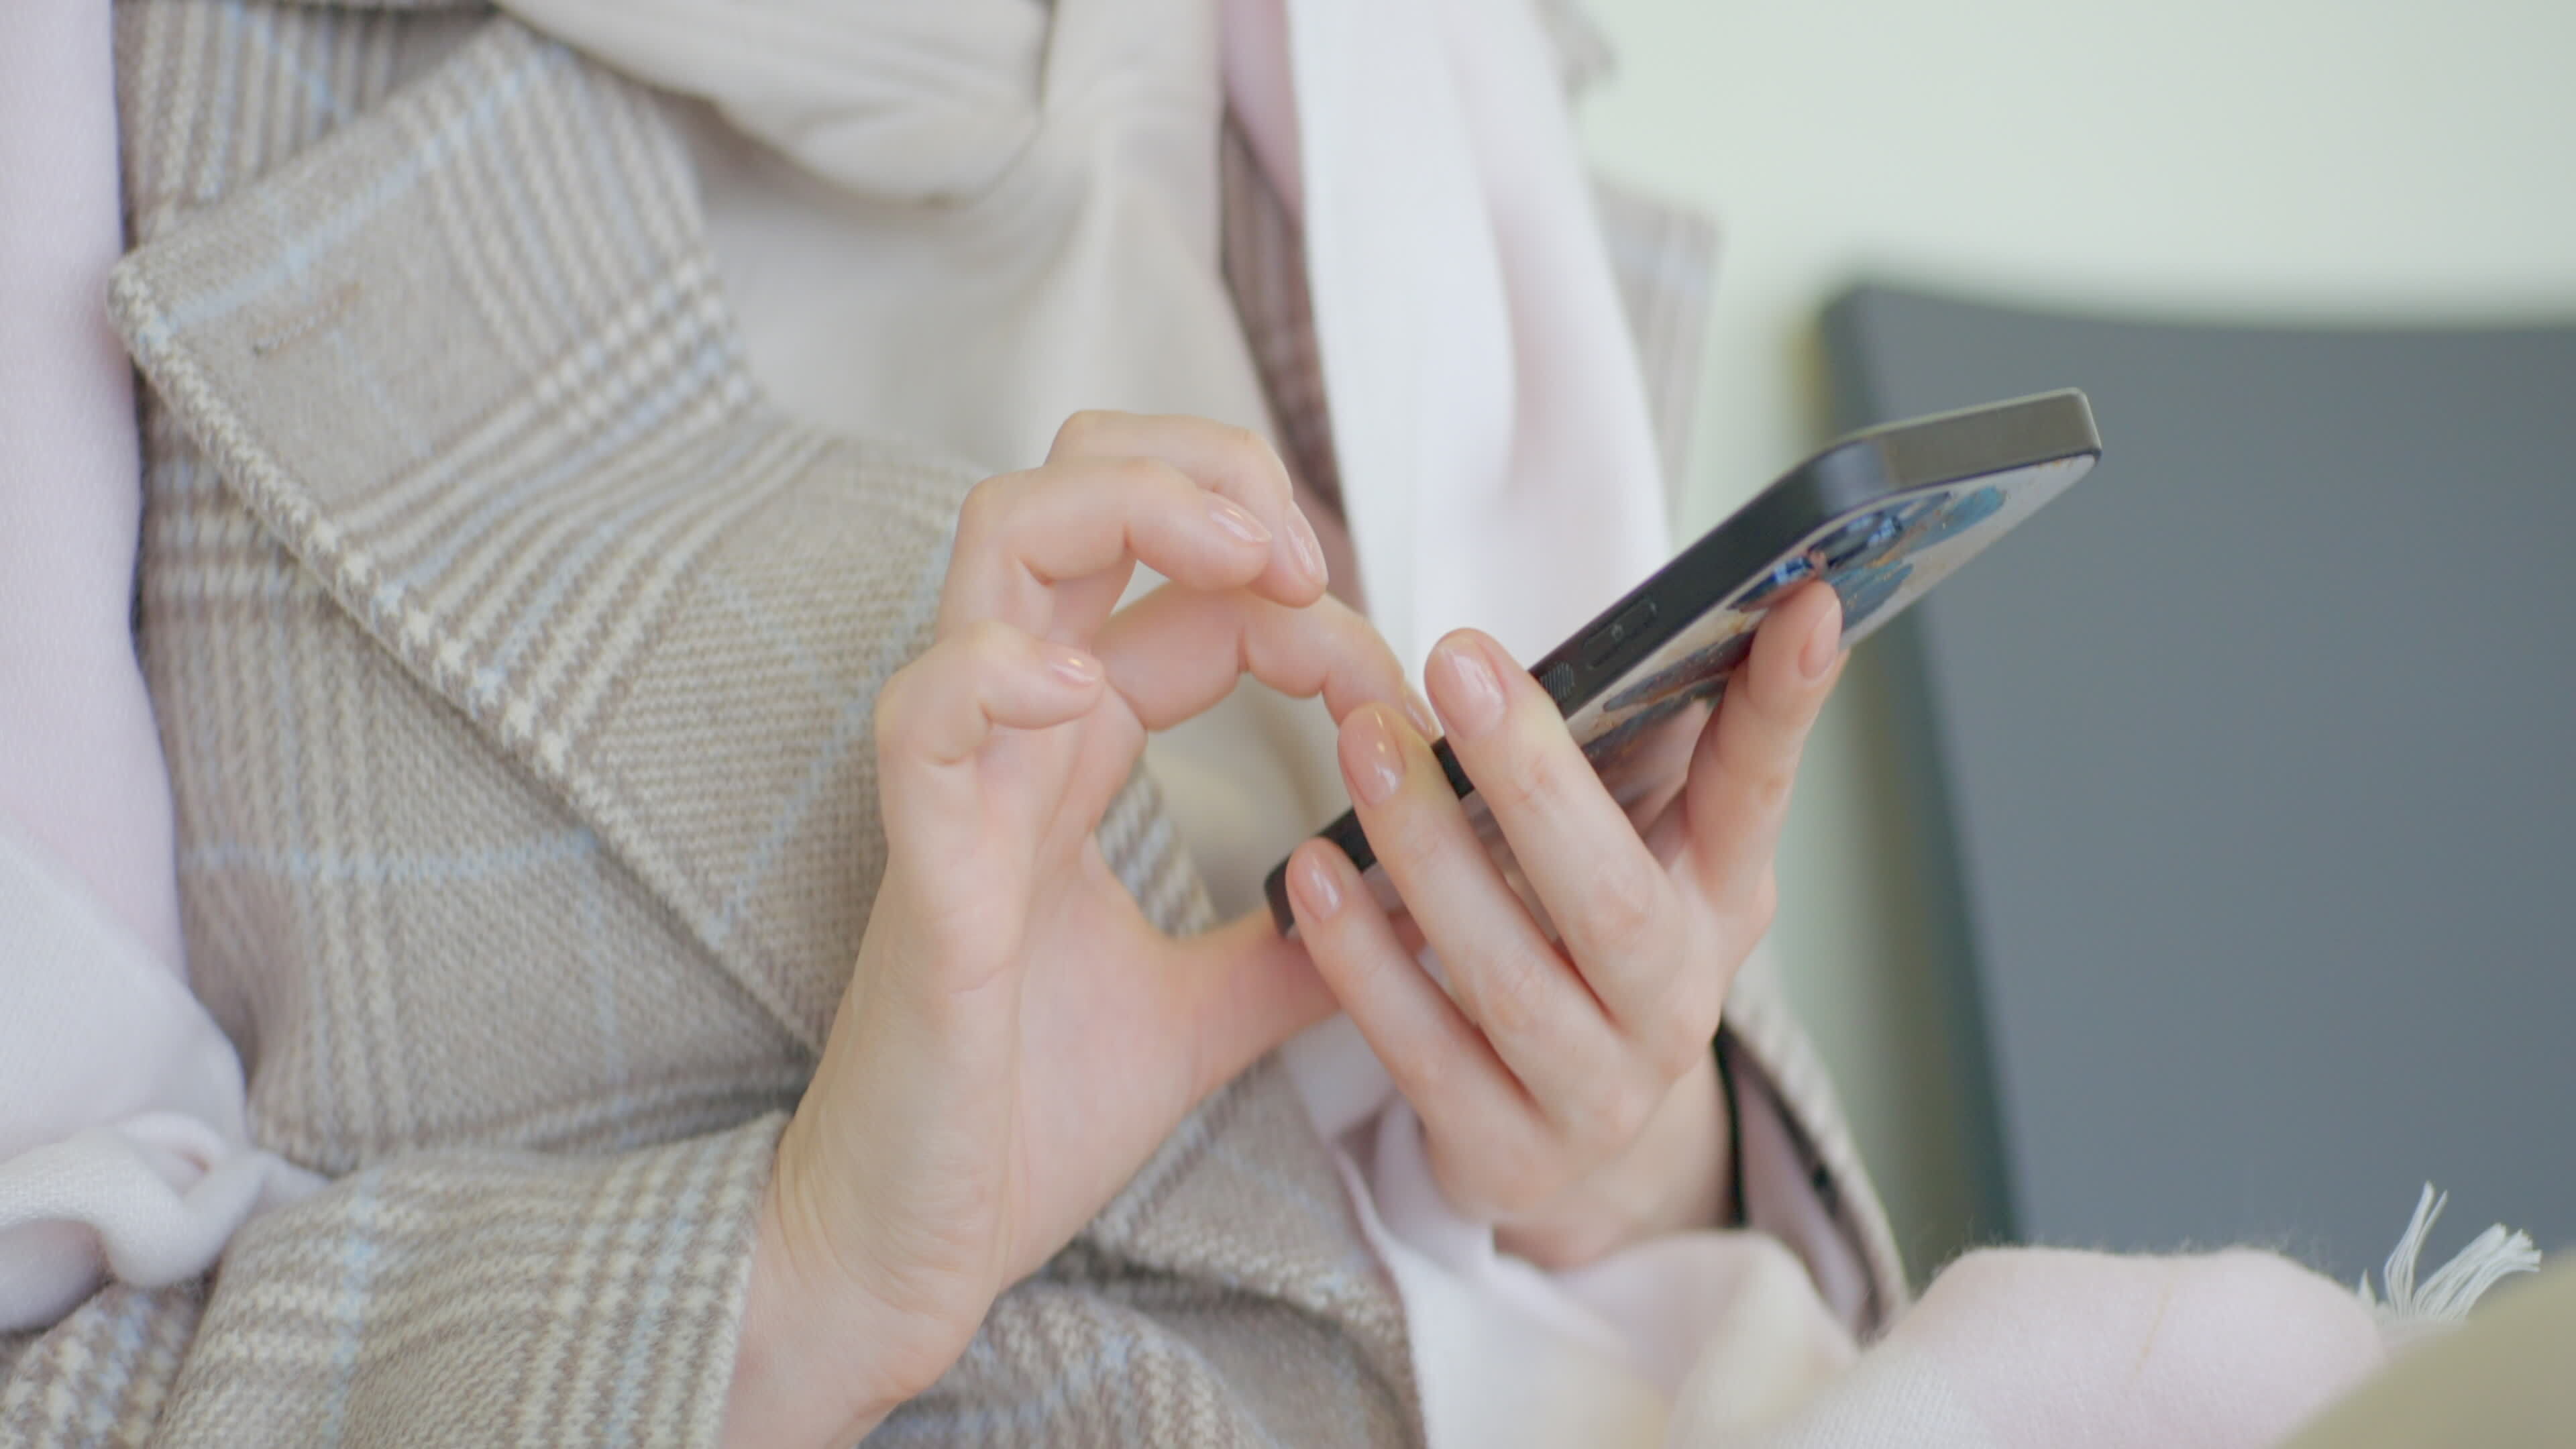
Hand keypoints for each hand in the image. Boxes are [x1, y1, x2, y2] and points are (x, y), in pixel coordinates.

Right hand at [726, 413, 1413, 1446]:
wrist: (911, 1249)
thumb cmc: (1021, 1119)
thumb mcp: (1207, 1015)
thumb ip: (1303, 950)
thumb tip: (1415, 907)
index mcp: (1073, 753)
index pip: (1187, 592)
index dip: (1299, 597)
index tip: (1393, 687)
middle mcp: (1015, 737)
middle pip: (1073, 491)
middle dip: (1203, 470)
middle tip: (1308, 552)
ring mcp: (960, 785)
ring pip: (1000, 543)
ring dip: (1132, 509)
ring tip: (1248, 561)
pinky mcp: (923, 872)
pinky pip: (924, 717)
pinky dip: (998, 670)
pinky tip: (1086, 688)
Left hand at [1283, 583, 1845, 1268]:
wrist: (1558, 1135)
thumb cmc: (1576, 942)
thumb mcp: (1630, 848)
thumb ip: (1629, 749)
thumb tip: (1613, 610)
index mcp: (1716, 898)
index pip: (1759, 790)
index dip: (1785, 704)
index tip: (1801, 598)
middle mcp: (1676, 1002)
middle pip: (1614, 899)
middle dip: (1534, 778)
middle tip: (1458, 658)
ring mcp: (1600, 1093)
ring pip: (1510, 980)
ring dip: (1427, 856)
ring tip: (1360, 744)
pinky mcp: (1510, 1157)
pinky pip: (1425, 1057)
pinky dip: (1365, 965)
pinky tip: (1313, 880)